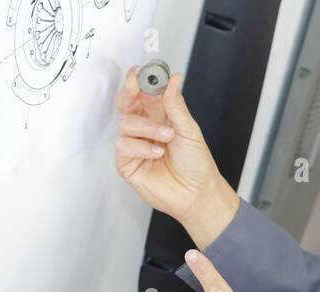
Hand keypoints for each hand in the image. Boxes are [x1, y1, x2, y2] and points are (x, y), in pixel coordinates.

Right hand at [114, 66, 237, 243]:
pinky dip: (141, 147)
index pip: (142, 93)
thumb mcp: (189, 129)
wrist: (196, 193)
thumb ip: (176, 104)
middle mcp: (145, 129)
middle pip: (126, 103)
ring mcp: (135, 145)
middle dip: (129, 92)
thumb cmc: (196, 163)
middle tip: (137, 86)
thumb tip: (173, 78)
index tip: (139, 70)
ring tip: (167, 137)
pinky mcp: (128, 164)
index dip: (138, 81)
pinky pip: (124, 146)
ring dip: (147, 127)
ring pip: (125, 123)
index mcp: (159, 116)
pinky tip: (157, 152)